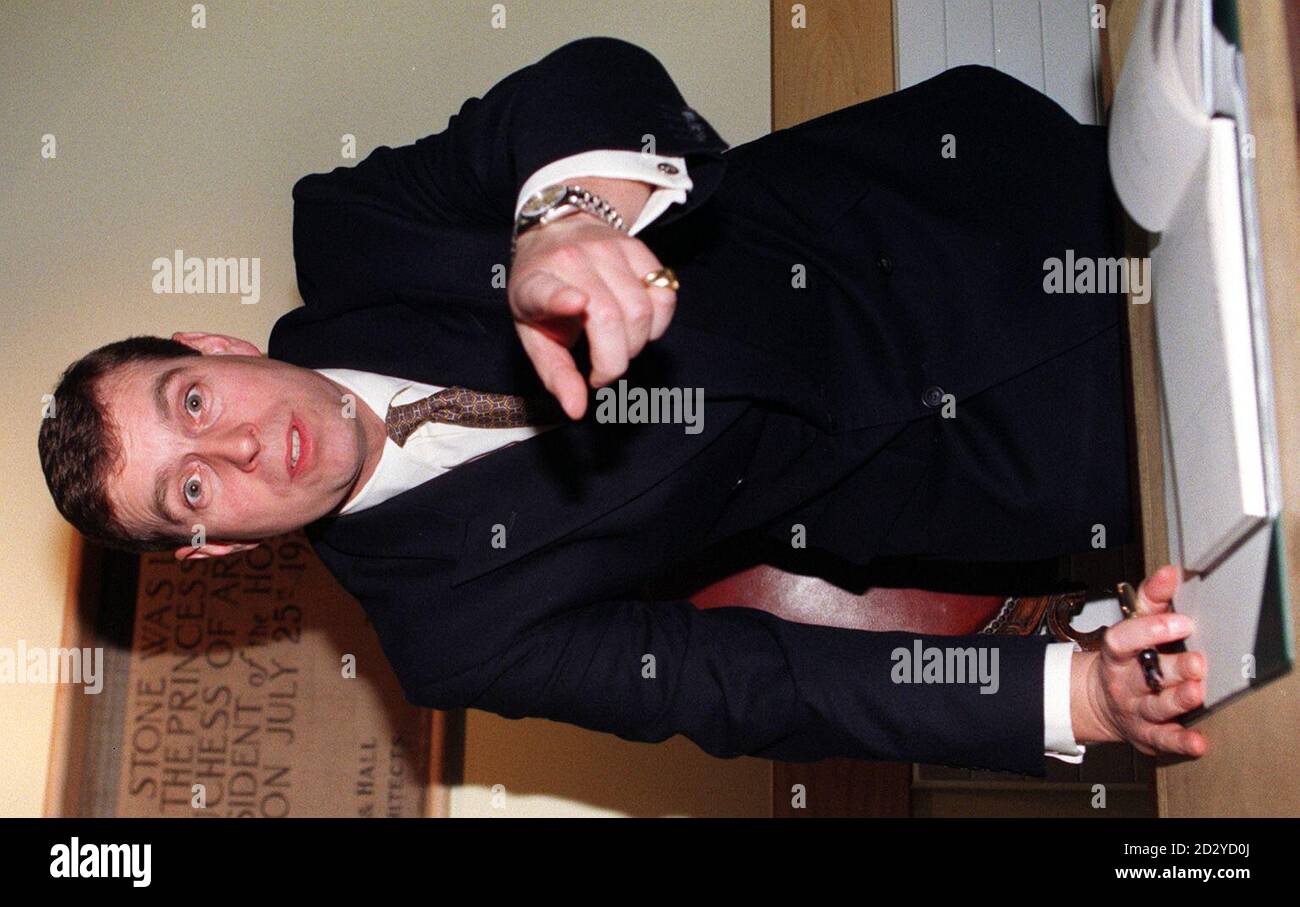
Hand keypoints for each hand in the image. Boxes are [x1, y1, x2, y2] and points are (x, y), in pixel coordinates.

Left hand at [508, 214, 677, 419]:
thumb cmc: (545, 295)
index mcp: (536, 283)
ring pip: (642, 310)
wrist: (558, 232)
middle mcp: (572, 260)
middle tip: (602, 370)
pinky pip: (665, 294)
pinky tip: (640, 328)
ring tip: (618, 348)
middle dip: (614, 361)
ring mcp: (609, 249)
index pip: (547, 290)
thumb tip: (577, 409)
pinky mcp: (638, 248)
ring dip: (636, 345)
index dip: (561, 299)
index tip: (578, 303)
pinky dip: (659, 323)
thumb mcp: (535, 334)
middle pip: (610, 318)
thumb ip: (555, 373)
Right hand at [1069, 565, 1207, 759]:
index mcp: (1118, 654)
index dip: (1149, 631)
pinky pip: (1163, 739)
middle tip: (1198, 661)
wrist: (1102, 700)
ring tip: (1197, 692)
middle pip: (1144, 675)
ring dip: (1177, 700)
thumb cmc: (1127, 658)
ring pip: (1155, 706)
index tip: (1181, 621)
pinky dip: (1180, 742)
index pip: (1123, 640)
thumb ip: (1152, 599)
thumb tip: (1171, 572)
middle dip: (1172, 668)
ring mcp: (1134, 709)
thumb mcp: (1132, 625)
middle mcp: (1124, 682)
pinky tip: (1198, 741)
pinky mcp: (1147, 734)